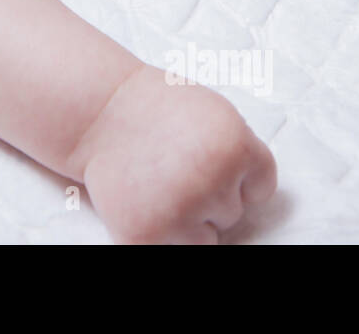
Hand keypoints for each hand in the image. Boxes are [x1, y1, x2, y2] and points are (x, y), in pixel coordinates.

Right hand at [75, 65, 275, 243]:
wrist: (98, 112)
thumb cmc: (155, 109)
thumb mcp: (213, 114)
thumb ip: (240, 152)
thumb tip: (254, 196)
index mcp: (235, 148)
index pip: (260, 190)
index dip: (237, 179)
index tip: (211, 164)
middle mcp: (212, 182)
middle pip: (232, 214)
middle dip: (207, 197)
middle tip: (174, 167)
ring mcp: (179, 212)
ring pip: (206, 239)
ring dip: (186, 221)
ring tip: (157, 185)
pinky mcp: (146, 236)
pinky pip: (171, 249)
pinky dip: (158, 233)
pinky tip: (143, 201)